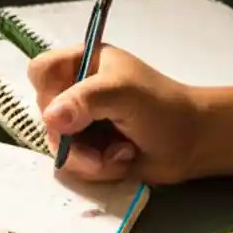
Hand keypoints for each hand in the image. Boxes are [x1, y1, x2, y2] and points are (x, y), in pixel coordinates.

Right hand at [29, 45, 201, 184]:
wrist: (192, 144)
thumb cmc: (161, 107)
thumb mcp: (123, 93)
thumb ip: (85, 99)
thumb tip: (50, 118)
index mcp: (83, 63)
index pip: (41, 71)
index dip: (48, 92)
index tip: (68, 109)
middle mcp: (77, 90)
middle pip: (44, 113)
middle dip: (73, 135)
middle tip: (101, 139)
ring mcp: (81, 122)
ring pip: (57, 144)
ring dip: (88, 157)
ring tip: (119, 154)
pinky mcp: (89, 149)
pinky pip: (73, 164)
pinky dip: (97, 168)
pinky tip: (121, 159)